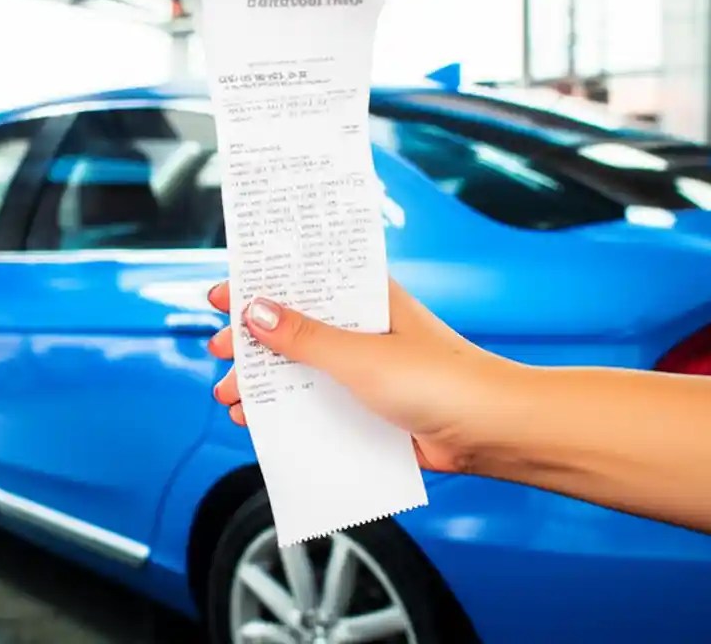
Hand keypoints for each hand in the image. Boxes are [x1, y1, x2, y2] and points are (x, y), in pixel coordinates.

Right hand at [206, 279, 515, 472]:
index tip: (220, 294)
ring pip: (299, 369)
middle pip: (291, 327)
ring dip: (262, 381)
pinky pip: (315, 404)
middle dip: (250, 342)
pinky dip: (285, 411)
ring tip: (230, 396)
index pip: (300, 279)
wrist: (492, 432)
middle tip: (218, 351)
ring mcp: (363, 369)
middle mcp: (361, 328)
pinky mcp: (367, 406)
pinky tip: (260, 423)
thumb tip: (255, 312)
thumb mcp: (361, 355)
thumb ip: (305, 337)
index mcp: (364, 298)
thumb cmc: (442, 380)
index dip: (258, 284)